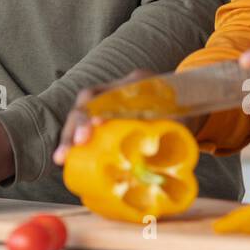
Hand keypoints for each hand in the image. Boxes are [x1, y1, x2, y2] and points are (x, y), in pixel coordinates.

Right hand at [52, 71, 205, 165]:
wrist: (189, 98)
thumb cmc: (187, 112)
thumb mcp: (184, 122)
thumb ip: (174, 134)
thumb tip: (157, 168)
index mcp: (142, 81)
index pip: (117, 90)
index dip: (104, 107)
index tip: (97, 125)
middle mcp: (121, 85)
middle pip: (91, 97)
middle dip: (79, 122)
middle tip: (73, 147)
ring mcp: (109, 95)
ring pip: (82, 108)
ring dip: (70, 132)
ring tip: (61, 158)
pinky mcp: (104, 109)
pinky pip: (84, 119)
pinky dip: (74, 137)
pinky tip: (66, 156)